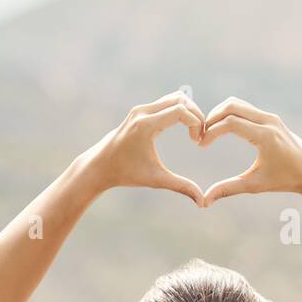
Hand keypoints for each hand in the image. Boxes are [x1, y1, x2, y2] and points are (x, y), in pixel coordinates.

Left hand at [84, 91, 205, 205]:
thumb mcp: (155, 180)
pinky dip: (179, 111)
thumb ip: (180, 187)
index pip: (181, 111)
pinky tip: (183, 129)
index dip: (196, 123)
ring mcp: (140, 109)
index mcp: (146, 125)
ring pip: (174, 98)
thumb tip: (202, 203)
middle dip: (196, 114)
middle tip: (200, 135)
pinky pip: (165, 103)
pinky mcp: (139, 111)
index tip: (197, 142)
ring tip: (194, 132)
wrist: (99, 167)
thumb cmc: (126, 174)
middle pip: (181, 100)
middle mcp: (142, 112)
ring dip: (188, 111)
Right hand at [199, 97, 301, 204]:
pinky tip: (220, 130)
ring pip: (236, 104)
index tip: (201, 145)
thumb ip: (228, 189)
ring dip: (218, 115)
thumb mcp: (254, 185)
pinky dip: (228, 115)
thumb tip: (204, 202)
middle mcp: (268, 121)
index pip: (230, 123)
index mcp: (265, 136)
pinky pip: (243, 108)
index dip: (211, 132)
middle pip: (231, 106)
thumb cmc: (284, 179)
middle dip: (211, 118)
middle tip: (200, 136)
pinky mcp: (269, 118)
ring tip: (208, 133)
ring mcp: (269, 117)